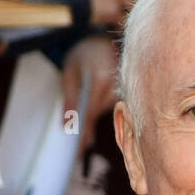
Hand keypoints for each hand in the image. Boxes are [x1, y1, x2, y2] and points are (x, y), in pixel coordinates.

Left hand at [61, 34, 118, 152]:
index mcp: (100, 79)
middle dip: (88, 131)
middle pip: (99, 116)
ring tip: (87, 109)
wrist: (103, 40)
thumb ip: (69, 100)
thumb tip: (66, 126)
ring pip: (107, 113)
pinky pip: (114, 109)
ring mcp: (125, 89)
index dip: (83, 135)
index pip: (90, 114)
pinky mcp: (128, 93)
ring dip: (95, 116)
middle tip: (78, 153)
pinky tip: (97, 106)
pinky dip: (103, 111)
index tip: (78, 154)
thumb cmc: (83, 55)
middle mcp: (116, 86)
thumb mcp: (70, 74)